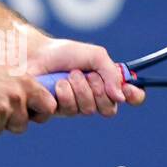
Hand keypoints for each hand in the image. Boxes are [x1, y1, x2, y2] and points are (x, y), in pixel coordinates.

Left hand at [24, 37, 146, 117]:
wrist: (33, 55)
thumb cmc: (63, 53)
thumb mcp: (94, 55)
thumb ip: (110, 72)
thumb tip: (121, 97)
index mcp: (105, 84)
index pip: (129, 98)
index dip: (133, 97)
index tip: (129, 90)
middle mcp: (92, 99)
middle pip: (109, 109)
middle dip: (97, 90)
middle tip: (83, 74)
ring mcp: (74, 108)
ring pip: (87, 110)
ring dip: (78, 89)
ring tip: (65, 76)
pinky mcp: (54, 113)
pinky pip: (67, 112)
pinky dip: (62, 95)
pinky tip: (54, 86)